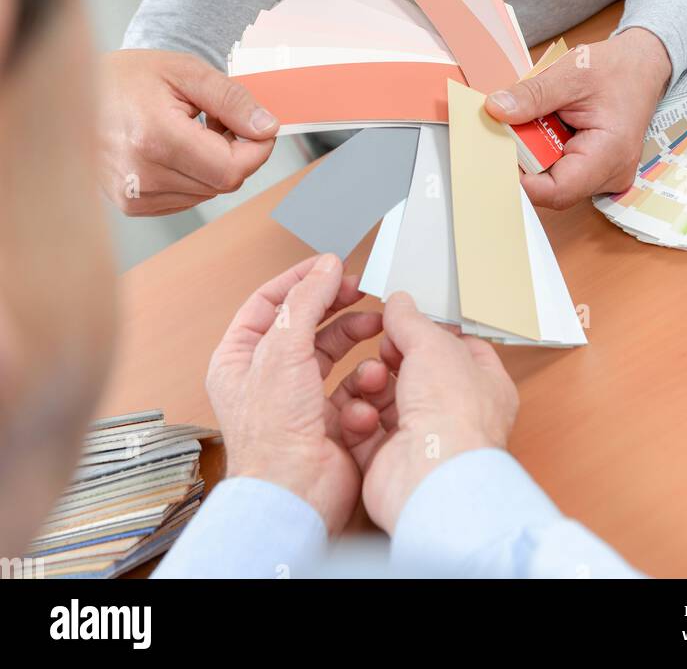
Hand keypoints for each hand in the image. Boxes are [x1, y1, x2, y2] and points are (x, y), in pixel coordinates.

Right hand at [98, 49, 279, 213]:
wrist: (75, 92)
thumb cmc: (126, 77)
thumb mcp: (186, 72)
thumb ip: (232, 100)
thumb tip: (267, 127)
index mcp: (155, 139)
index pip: (232, 169)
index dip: (257, 149)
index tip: (259, 126)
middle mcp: (142, 176)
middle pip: (223, 183)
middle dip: (235, 151)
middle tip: (218, 118)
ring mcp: (134, 196)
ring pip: (207, 192)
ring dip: (213, 164)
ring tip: (192, 130)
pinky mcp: (131, 205)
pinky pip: (185, 198)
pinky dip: (193, 175)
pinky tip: (177, 148)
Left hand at [207, 254, 393, 535]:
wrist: (297, 493)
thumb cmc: (273, 434)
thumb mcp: (284, 349)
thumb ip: (306, 300)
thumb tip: (325, 266)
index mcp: (239, 359)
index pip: (267, 304)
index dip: (298, 280)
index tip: (327, 264)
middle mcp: (266, 378)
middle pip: (304, 324)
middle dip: (334, 305)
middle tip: (360, 288)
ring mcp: (298, 400)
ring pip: (333, 353)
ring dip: (356, 338)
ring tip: (377, 326)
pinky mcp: (329, 420)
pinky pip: (352, 386)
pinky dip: (363, 382)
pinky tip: (369, 383)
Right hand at [336, 291, 518, 535]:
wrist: (430, 474)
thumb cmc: (453, 414)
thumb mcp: (433, 343)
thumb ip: (411, 320)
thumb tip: (399, 302)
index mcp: (485, 386)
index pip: (462, 350)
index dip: (435, 331)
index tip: (410, 318)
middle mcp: (456, 415)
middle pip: (417, 373)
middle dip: (394, 358)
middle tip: (386, 349)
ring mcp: (423, 440)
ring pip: (386, 399)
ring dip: (371, 384)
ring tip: (370, 379)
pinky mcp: (390, 461)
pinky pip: (365, 431)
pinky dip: (358, 418)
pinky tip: (361, 413)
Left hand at [483, 27, 671, 209]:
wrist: (643, 65)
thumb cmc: (617, 68)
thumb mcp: (570, 74)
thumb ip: (532, 95)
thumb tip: (496, 110)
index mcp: (611, 154)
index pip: (558, 191)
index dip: (521, 181)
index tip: (495, 155)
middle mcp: (611, 174)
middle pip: (553, 187)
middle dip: (524, 161)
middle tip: (503, 130)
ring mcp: (605, 174)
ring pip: (554, 180)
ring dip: (533, 154)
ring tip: (527, 122)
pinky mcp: (597, 169)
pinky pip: (562, 169)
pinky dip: (544, 151)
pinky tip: (542, 126)